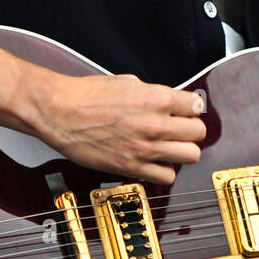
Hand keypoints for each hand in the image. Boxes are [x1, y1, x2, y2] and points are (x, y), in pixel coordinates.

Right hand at [29, 71, 206, 183]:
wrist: (60, 113)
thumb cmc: (88, 95)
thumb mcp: (128, 81)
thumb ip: (154, 93)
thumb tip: (171, 101)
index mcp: (157, 98)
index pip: (197, 106)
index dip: (191, 108)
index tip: (187, 111)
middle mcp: (156, 124)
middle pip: (198, 133)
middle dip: (190, 129)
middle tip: (179, 129)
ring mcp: (146, 148)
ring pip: (190, 156)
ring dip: (182, 151)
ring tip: (170, 146)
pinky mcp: (133, 168)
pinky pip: (168, 176)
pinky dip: (164, 170)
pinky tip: (154, 161)